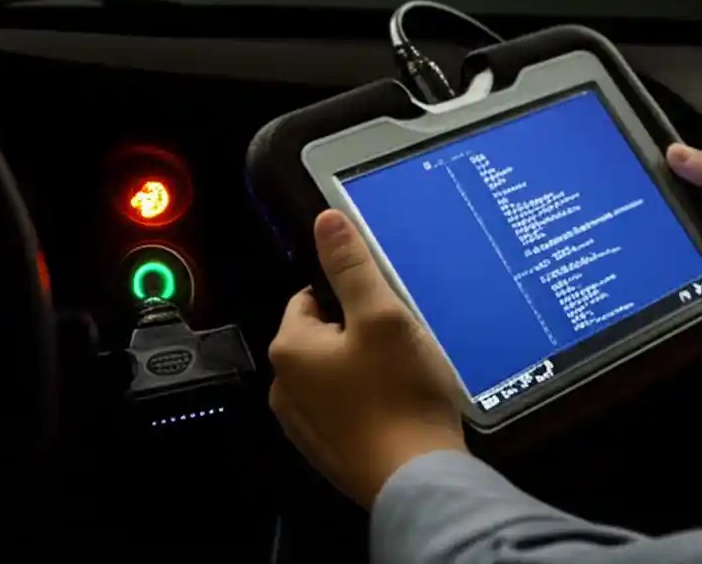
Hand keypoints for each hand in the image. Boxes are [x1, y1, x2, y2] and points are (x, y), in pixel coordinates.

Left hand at [268, 210, 464, 507]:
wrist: (417, 481)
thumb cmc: (399, 395)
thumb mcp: (382, 317)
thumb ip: (351, 267)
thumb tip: (325, 220)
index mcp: (288, 349)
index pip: (309, 299)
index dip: (351, 299)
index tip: (385, 313)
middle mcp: (283, 386)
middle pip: (323, 338)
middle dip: (359, 335)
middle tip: (401, 347)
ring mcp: (303, 424)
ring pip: (335, 375)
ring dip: (365, 370)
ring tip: (404, 379)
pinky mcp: (327, 451)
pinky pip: (345, 409)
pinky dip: (368, 404)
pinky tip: (398, 409)